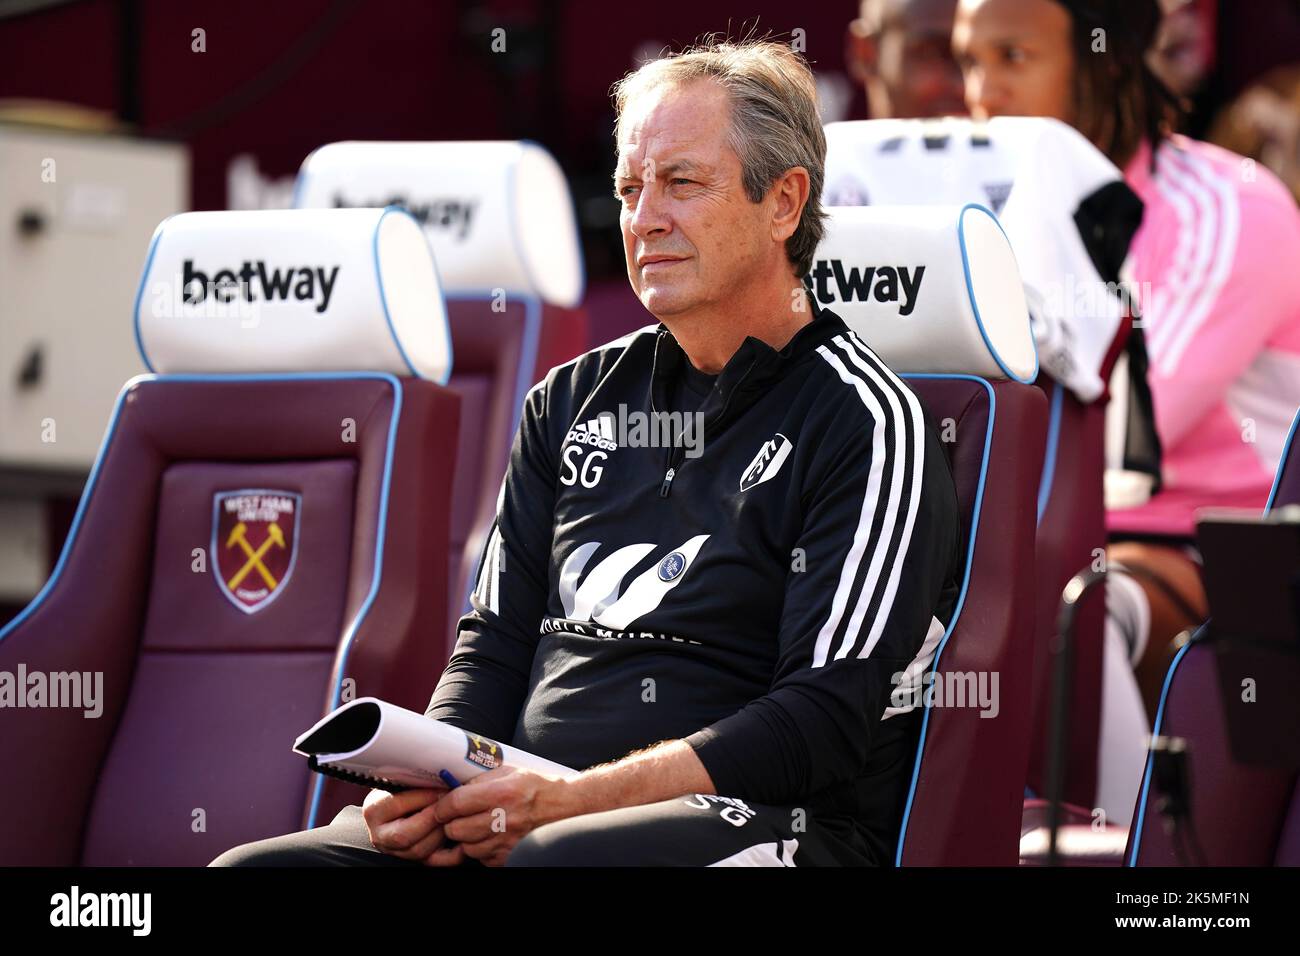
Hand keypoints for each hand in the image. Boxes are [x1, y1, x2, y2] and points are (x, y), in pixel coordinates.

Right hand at [361, 786, 463, 865]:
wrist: (399, 808)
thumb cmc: (404, 789)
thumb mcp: (404, 781)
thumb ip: (418, 781)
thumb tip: (443, 776)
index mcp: (374, 811)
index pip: (397, 804)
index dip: (424, 797)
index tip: (443, 788)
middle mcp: (380, 835)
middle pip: (405, 835)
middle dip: (432, 820)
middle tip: (451, 806)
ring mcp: (395, 850)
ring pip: (419, 851)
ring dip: (441, 833)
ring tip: (454, 816)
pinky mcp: (411, 860)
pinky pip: (433, 860)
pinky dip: (449, 851)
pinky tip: (459, 835)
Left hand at [433, 767, 569, 866]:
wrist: (565, 807)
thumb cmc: (537, 787)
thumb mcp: (508, 773)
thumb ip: (479, 780)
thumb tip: (453, 787)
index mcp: (501, 793)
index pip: (456, 803)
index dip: (442, 806)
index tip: (441, 806)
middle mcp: (503, 819)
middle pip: (456, 829)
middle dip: (452, 822)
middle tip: (459, 816)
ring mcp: (506, 842)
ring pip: (466, 847)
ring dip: (466, 838)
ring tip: (479, 825)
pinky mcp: (509, 857)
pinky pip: (481, 859)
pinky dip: (481, 849)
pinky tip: (491, 836)